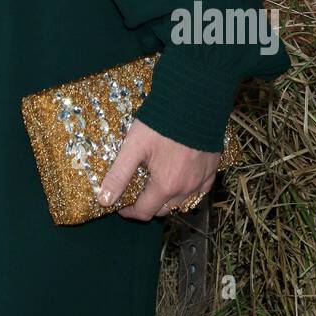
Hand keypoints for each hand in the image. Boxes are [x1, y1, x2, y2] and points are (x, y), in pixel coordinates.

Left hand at [96, 118, 218, 220]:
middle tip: (135, 191)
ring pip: (181, 202)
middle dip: (147, 205)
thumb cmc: (161, 124)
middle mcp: (185, 189)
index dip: (129, 211)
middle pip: (163, 209)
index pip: (145, 212)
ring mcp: (201, 181)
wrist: (193, 103)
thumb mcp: (133, 147)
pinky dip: (186, 191)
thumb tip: (104, 199)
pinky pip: (199, 191)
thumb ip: (119, 174)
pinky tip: (179, 179)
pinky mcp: (212, 171)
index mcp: (165, 186)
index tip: (120, 204)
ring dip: (166, 199)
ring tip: (155, 184)